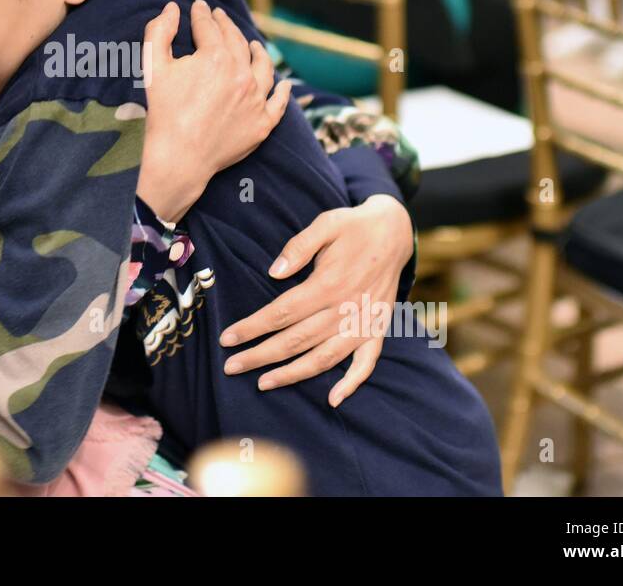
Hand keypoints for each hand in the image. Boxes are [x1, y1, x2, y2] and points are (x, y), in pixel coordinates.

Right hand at [137, 0, 291, 221]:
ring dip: (259, 52)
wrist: (178, 158)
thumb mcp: (153, 67)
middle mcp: (242, 75)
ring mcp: (255, 100)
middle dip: (226, 26)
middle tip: (219, 17)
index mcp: (216, 58)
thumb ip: (159, 31)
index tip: (199, 7)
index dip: (202, 15)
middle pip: (237, 43)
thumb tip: (172, 8)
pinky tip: (286, 84)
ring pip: (264, 67)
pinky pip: (279, 104)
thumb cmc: (163, 112)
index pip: (209, 28)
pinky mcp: (262, 124)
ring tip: (254, 44)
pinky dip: (284, 92)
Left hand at [220, 194, 413, 405]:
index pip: (281, 313)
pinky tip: (333, 399)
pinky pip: (366, 363)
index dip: (252, 328)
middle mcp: (345, 309)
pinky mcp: (377, 329)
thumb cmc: (353, 227)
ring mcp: (363, 323)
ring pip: (324, 357)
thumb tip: (274, 272)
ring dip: (293, 374)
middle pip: (295, 340)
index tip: (227, 338)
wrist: (395, 232)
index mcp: (328, 284)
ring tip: (263, 383)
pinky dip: (352, 383)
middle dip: (260, 356)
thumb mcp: (326, 224)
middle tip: (230, 367)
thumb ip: (299, 246)